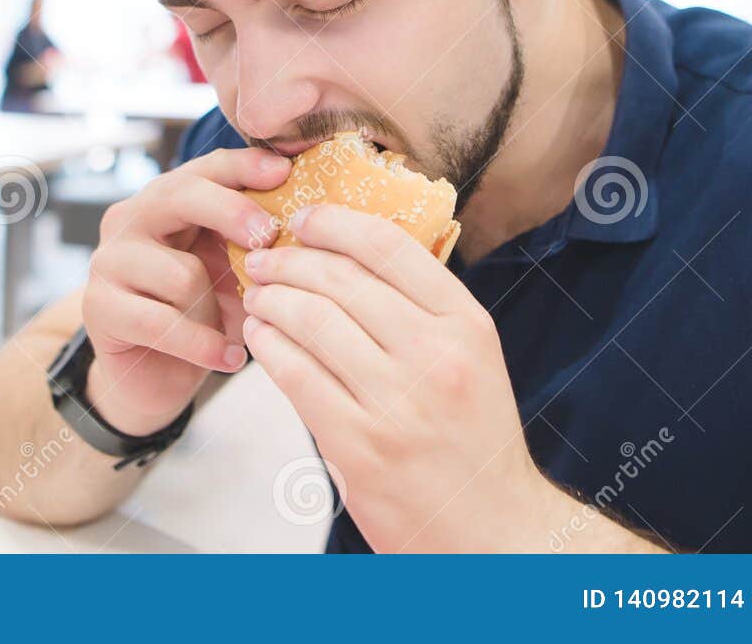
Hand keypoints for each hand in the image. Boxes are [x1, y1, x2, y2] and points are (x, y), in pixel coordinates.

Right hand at [82, 147, 290, 437]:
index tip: (285, 171)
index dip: (244, 166)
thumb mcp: (232, 269)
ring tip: (233, 330)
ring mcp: (108, 260)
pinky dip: (203, 345)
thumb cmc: (202, 314)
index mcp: (165, 199)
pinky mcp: (98, 306)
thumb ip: (251, 240)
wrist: (154, 377)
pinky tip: (229, 358)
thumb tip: (306, 218)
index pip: (205, 168)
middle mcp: (129, 219)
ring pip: (180, 273)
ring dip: (216, 308)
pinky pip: (162, 322)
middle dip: (232, 212)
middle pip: (181, 195)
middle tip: (268, 238)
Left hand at [241, 202, 557, 551]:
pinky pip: (295, 375)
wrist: (494, 531)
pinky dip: (268, 346)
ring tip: (257, 295)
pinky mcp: (358, 446)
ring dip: (271, 299)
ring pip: (310, 320)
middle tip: (263, 258)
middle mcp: (433, 356)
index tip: (303, 219)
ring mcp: (395, 402)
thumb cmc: (474, 439)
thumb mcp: (471, 358)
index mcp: (464, 324)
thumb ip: (421, 308)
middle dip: (289, 260)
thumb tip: (349, 255)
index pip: (387, 246)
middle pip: (339, 278)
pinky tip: (259, 337)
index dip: (333, 223)